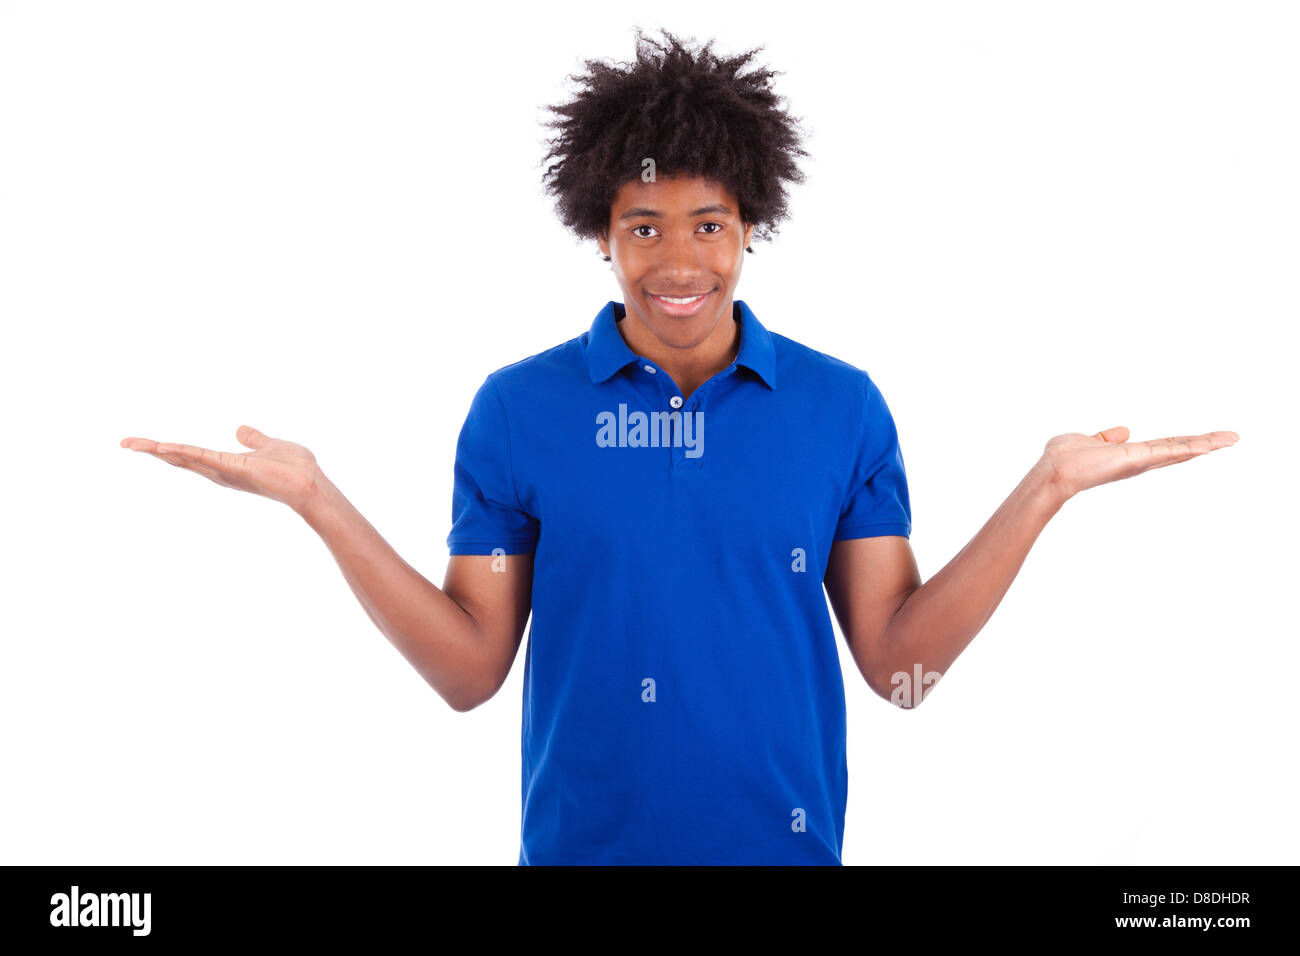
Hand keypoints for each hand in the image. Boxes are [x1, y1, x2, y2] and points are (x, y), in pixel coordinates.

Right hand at [120, 425, 322, 513]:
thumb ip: (254, 439)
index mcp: (227, 466)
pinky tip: (163, 447)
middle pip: (180, 460)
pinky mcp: (233, 468)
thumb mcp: (270, 446)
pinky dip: (183, 452)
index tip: (145, 444)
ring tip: (133, 444)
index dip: (169, 450)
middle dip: (153, 451)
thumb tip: (240, 429)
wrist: (312, 484)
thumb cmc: (296, 469)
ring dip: (160, 450)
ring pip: (185, 459)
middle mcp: (221, 473)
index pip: (191, 455)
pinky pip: (203, 457)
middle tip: (126, 443)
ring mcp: (225, 472)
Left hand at [1038, 425, 1239, 501]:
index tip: (1208, 439)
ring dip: (1207, 443)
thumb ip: (1106, 437)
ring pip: (1180, 450)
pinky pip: (1168, 451)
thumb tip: (1123, 431)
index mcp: (1131, 455)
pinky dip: (1189, 448)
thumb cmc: (1064, 458)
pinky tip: (1209, 445)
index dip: (1186, 442)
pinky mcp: (1137, 459)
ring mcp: (1141, 461)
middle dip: (1207, 443)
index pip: (1165, 446)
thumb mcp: (1089, 441)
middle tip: (1233, 438)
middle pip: (1180, 449)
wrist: (1053, 471)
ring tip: (1232, 438)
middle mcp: (1140, 461)